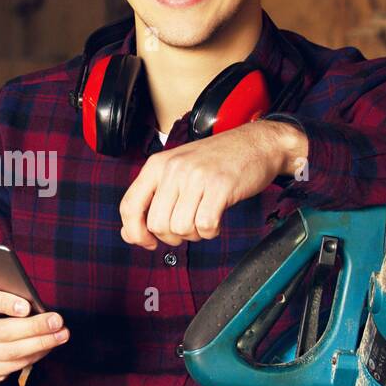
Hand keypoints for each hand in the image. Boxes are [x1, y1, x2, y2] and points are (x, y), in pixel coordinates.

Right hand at [0, 287, 68, 385]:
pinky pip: (15, 365)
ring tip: (61, 334)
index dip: (2, 302)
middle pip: (1, 330)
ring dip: (41, 343)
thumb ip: (4, 299)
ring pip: (11, 351)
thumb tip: (36, 305)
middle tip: (57, 320)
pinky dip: (36, 355)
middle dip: (33, 326)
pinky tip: (49, 346)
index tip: (27, 306)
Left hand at [119, 120, 306, 248]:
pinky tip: (216, 220)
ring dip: (193, 234)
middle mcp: (173, 169)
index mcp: (157, 165)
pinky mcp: (220, 186)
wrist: (256, 143)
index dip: (134, 232)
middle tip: (186, 228)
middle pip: (156, 224)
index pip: (129, 206)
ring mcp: (197, 177)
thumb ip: (153, 199)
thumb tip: (129, 234)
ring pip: (180, 228)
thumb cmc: (217, 161)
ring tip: (203, 220)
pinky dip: (210, 232)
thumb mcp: (178, 171)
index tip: (147, 242)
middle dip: (171, 236)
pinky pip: (205, 226)